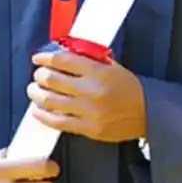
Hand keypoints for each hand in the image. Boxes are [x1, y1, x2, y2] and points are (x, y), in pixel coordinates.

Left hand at [26, 51, 146, 143]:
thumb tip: (65, 53)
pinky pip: (58, 122)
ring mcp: (88, 111)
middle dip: (39, 76)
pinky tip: (37, 109)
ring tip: (34, 90)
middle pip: (52, 80)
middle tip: (37, 75)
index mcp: (98, 71)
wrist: (148, 113)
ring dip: (37, 94)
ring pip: (50, 101)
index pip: (63, 61)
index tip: (38, 58)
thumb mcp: (113, 67)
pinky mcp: (88, 129)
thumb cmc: (130, 88)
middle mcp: (91, 90)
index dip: (45, 58)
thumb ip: (90, 60)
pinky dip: (43, 115)